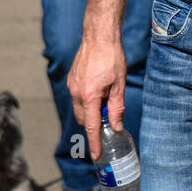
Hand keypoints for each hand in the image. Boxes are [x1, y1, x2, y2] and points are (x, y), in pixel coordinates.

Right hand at [69, 35, 126, 156]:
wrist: (99, 36)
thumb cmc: (112, 58)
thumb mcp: (119, 84)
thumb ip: (116, 107)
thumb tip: (115, 126)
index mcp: (89, 96)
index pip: (91, 126)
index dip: (94, 142)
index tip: (96, 154)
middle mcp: (76, 93)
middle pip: (84, 119)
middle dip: (94, 124)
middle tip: (109, 120)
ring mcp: (71, 86)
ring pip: (80, 108)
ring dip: (90, 111)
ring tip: (106, 99)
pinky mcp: (71, 80)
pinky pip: (77, 97)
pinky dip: (87, 100)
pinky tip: (99, 89)